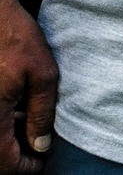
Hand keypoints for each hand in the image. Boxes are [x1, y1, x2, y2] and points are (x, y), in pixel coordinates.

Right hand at [0, 0, 54, 172]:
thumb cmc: (14, 37)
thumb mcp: (43, 73)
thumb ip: (42, 113)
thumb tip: (40, 144)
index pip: (4, 162)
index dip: (26, 166)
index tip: (42, 159)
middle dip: (14, 153)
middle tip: (38, 139)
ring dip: (5, 136)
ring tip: (28, 120)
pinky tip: (14, 104)